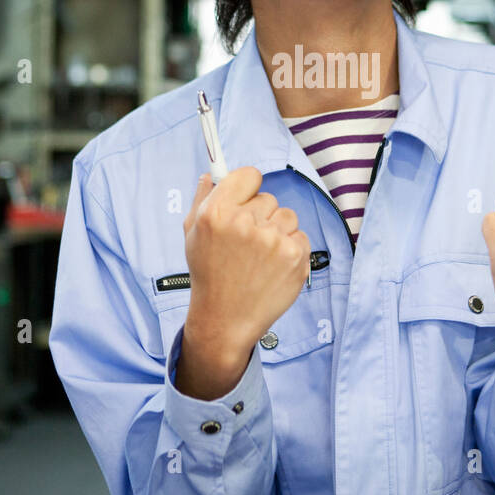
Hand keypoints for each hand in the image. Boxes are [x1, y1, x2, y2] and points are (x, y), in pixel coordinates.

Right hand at [178, 167, 310, 397]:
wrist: (225, 320)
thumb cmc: (209, 275)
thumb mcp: (193, 236)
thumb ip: (202, 200)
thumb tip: (210, 174)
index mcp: (216, 212)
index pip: (249, 175)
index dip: (248, 188)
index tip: (246, 201)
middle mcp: (244, 222)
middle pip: (268, 198)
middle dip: (260, 216)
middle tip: (246, 244)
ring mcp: (271, 239)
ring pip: (287, 216)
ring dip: (277, 232)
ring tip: (260, 258)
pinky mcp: (294, 255)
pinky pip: (300, 236)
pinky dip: (290, 250)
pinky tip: (273, 268)